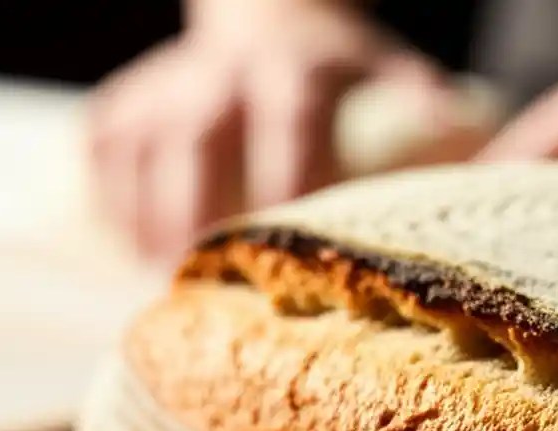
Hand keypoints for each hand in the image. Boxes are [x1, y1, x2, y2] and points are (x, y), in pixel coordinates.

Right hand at [89, 1, 446, 258]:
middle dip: (202, 207)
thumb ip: (422, 107)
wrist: (270, 13)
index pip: (292, 120)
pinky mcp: (128, 96)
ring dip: (148, 215)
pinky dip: (110, 197)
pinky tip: (130, 247)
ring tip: (164, 278)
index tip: (297, 240)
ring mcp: (168, 82)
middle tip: (208, 274)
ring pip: (141, 147)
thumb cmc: (338, 69)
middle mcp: (223, 71)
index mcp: (294, 68)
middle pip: (201, 138)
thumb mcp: (387, 72)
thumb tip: (455, 142)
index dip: (294, 175)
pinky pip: (103, 145)